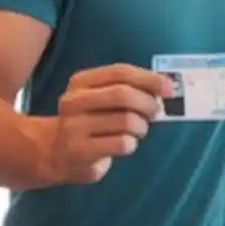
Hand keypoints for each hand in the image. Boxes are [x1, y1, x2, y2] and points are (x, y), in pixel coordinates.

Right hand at [44, 64, 171, 183]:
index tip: (169, 88)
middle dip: (148, 104)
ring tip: (136, 131)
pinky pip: (122, 143)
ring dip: (141, 127)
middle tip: (154, 113)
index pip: (120, 72)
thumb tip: (167, 86)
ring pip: (127, 121)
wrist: (55, 153)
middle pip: (123, 94)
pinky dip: (131, 144)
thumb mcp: (101, 98)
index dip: (149, 78)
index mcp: (80, 82)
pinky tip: (124, 145)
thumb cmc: (90, 122)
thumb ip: (128, 88)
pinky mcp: (80, 150)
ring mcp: (74, 126)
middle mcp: (74, 100)